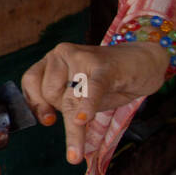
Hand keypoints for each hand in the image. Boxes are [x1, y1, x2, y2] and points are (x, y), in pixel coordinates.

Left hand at [20, 41, 167, 174]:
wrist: (145, 63)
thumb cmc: (108, 82)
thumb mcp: (79, 94)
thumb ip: (62, 104)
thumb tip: (45, 120)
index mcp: (52, 60)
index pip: (30, 81)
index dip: (35, 102)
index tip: (46, 121)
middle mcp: (62, 54)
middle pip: (51, 93)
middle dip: (66, 109)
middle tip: (85, 107)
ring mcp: (82, 57)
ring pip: (71, 96)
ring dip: (79, 117)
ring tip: (94, 111)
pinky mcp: (104, 66)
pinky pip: (91, 89)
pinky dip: (86, 105)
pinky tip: (82, 119)